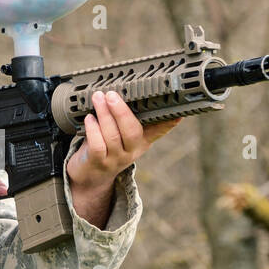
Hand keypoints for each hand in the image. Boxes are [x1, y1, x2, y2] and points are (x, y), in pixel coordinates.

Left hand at [66, 90, 179, 227]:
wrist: (91, 177)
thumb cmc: (106, 148)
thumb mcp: (123, 136)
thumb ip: (128, 117)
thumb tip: (131, 92)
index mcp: (141, 141)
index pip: (159, 130)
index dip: (169, 122)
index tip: (179, 112)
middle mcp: (131, 151)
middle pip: (132, 132)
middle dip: (121, 112)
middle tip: (112, 95)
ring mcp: (115, 159)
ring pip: (112, 136)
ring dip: (104, 115)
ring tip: (98, 99)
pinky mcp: (98, 163)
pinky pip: (97, 146)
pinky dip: (93, 130)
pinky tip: (89, 118)